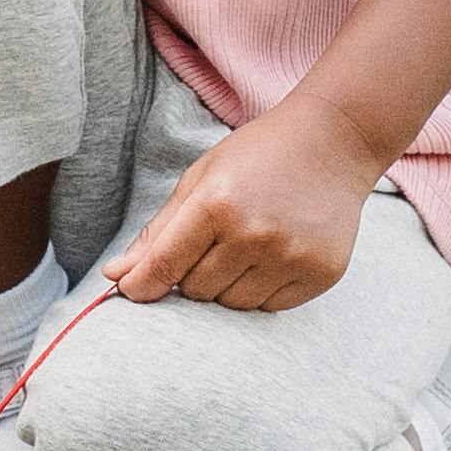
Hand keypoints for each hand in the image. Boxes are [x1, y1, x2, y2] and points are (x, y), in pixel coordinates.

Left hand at [104, 100, 380, 313]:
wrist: (334, 142)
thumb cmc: (258, 156)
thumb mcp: (201, 179)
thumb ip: (159, 231)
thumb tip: (116, 276)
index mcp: (217, 204)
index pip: (165, 265)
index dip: (141, 285)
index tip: (130, 291)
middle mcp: (254, 234)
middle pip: (196, 290)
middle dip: (192, 274)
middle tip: (215, 241)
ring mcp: (291, 257)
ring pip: (231, 304)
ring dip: (227, 285)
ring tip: (247, 245)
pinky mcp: (320, 273)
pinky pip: (270, 308)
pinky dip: (262, 290)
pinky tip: (274, 254)